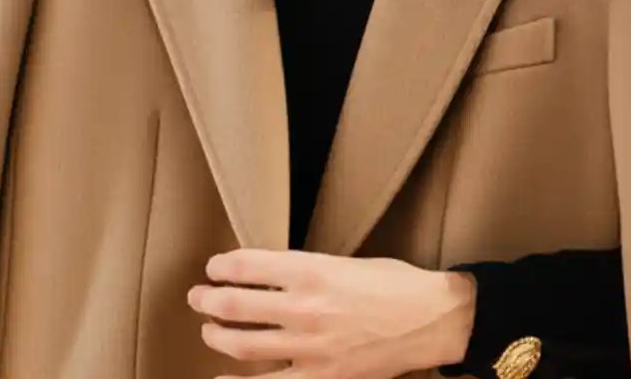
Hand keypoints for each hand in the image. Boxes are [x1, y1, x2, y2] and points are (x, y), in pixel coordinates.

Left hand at [186, 249, 476, 377]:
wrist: (432, 320)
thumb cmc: (394, 285)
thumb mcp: (345, 263)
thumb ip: (304, 271)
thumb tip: (265, 279)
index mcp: (312, 270)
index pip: (245, 266)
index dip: (220, 267)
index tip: (213, 268)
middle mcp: (305, 308)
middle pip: (233, 305)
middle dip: (207, 300)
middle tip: (199, 297)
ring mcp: (310, 347)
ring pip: (241, 345)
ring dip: (216, 336)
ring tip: (210, 330)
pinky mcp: (322, 377)